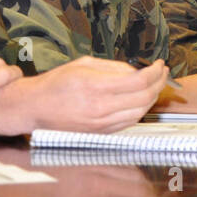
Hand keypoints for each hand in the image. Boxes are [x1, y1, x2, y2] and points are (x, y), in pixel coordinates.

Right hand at [19, 57, 167, 132]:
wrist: (33, 108)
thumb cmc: (55, 84)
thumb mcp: (83, 64)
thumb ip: (113, 67)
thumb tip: (137, 70)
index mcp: (96, 86)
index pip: (139, 81)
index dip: (155, 72)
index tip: (160, 64)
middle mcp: (101, 108)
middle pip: (145, 98)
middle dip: (159, 83)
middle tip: (162, 73)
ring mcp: (101, 124)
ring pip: (140, 112)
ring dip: (153, 98)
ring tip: (155, 84)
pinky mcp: (100, 133)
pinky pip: (129, 122)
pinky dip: (140, 110)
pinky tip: (141, 99)